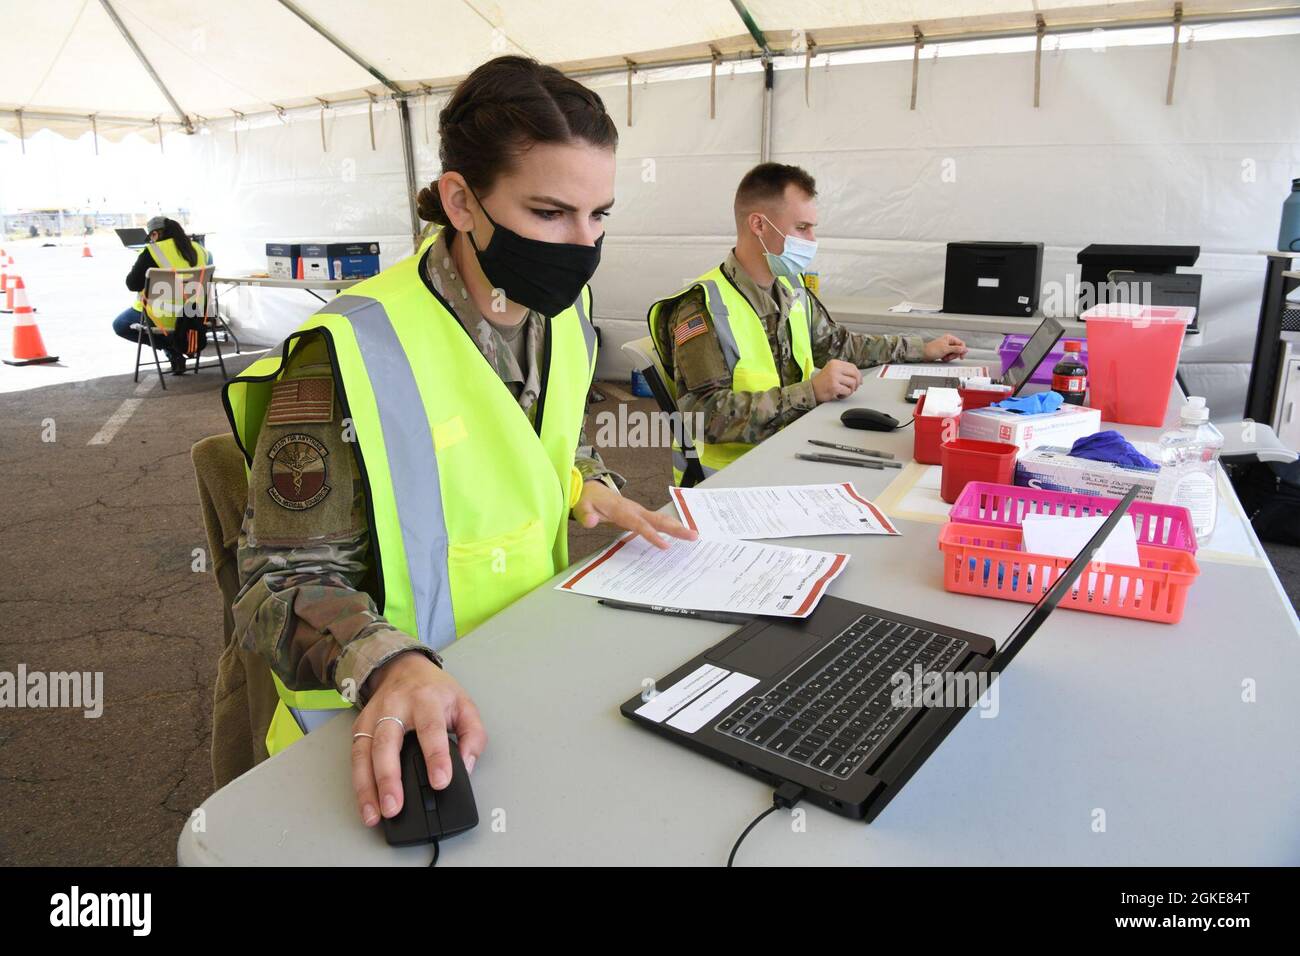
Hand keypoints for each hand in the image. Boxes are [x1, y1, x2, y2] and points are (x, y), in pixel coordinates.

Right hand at [351, 652, 486, 826]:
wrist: (404, 667)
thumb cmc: (435, 690)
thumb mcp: (464, 704)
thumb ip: (473, 735)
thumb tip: (467, 766)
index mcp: (426, 699)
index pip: (431, 729)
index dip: (436, 757)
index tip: (440, 782)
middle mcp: (395, 707)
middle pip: (388, 742)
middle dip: (390, 777)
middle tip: (396, 807)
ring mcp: (374, 717)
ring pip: (365, 753)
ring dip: (368, 787)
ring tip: (376, 814)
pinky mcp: (360, 728)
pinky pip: (355, 758)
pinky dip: (359, 784)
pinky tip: (366, 804)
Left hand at [574, 479, 697, 549]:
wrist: (591, 490)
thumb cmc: (588, 500)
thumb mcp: (582, 508)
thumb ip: (586, 516)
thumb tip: (591, 522)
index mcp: (622, 510)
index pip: (639, 524)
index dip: (652, 535)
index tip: (665, 545)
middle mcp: (635, 509)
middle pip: (658, 520)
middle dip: (676, 528)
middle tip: (693, 536)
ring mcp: (639, 510)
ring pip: (661, 518)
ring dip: (677, 527)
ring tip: (693, 535)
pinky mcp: (641, 514)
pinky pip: (658, 520)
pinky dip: (671, 525)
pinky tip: (680, 531)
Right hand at [812, 359, 862, 402]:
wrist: (810, 390)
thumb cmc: (822, 383)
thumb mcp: (833, 371)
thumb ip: (844, 372)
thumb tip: (859, 378)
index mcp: (835, 363)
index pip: (853, 367)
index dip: (858, 375)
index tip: (859, 381)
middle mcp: (834, 368)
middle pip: (855, 374)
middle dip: (857, 382)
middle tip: (854, 388)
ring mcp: (834, 377)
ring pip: (852, 383)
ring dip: (850, 390)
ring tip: (844, 391)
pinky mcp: (834, 386)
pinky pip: (847, 391)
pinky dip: (845, 395)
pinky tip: (840, 394)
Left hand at [923, 334, 967, 361]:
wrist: (923, 354)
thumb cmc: (932, 350)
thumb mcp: (946, 349)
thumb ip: (957, 349)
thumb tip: (965, 349)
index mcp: (950, 338)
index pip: (961, 344)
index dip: (962, 350)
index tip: (961, 357)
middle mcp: (948, 341)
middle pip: (958, 349)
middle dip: (954, 355)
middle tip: (949, 357)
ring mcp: (946, 347)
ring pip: (953, 353)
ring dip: (950, 357)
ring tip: (944, 357)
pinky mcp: (943, 351)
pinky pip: (949, 355)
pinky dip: (946, 358)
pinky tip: (942, 358)